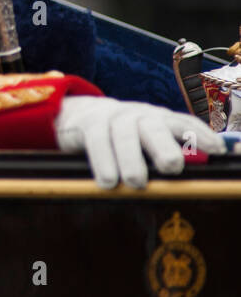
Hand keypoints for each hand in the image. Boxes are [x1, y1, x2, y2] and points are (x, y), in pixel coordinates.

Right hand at [55, 97, 223, 188]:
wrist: (79, 114)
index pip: (182, 123)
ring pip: (123, 135)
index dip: (200, 135)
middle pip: (154, 126)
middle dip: (164, 146)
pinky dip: (102, 161)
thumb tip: (212, 163)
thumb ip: (173, 150)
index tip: (216, 150)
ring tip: (135, 181)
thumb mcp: (148, 138)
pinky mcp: (86, 125)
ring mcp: (111, 117)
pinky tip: (107, 181)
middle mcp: (138, 115)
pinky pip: (96, 142)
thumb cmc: (123, 135)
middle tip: (171, 166)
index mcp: (158, 118)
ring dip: (129, 159)